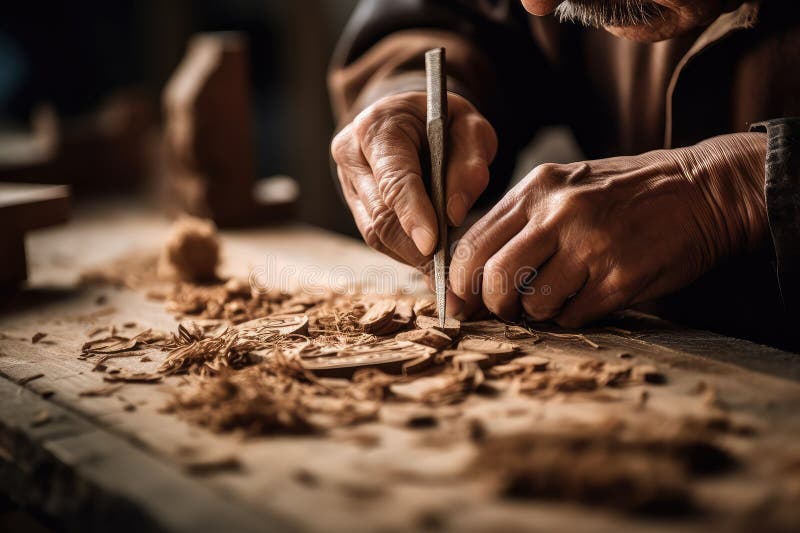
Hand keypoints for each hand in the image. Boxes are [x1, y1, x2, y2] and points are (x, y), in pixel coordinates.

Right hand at [331, 92, 496, 266]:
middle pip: (381, 213)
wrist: (408, 117)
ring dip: (411, 256)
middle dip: (415, 247)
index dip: (413, 214)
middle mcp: (352, 155)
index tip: (433, 244)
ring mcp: (348, 183)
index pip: (393, 178)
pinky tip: (429, 263)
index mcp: (378, 127)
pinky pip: (377, 238)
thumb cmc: (442, 120)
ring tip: (443, 275)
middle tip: (448, 271)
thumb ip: (469, 163)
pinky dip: (406, 253)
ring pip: (376, 232)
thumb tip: (454, 214)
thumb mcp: (468, 127)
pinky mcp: (353, 205)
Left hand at [449, 133, 767, 326]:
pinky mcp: (620, 277)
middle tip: (507, 309)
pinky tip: (589, 297)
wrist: (702, 191)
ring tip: (560, 296)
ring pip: (533, 303)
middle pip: (495, 277)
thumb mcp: (566, 189)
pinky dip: (572, 316)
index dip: (458, 283)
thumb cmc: (624, 195)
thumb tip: (473, 277)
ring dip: (538, 312)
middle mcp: (560, 214)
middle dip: (494, 305)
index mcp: (538, 189)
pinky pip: (573, 316)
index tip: (460, 303)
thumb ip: (519, 224)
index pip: (473, 243)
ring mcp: (591, 245)